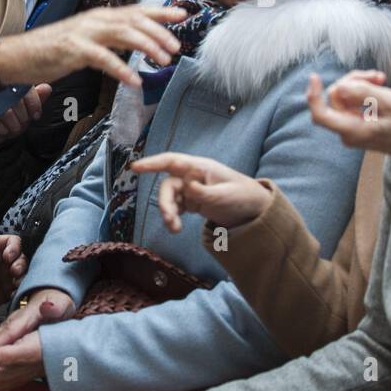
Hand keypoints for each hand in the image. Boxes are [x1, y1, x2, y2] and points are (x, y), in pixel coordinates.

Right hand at [0, 5, 185, 88]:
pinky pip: (103, 57)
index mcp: (100, 17)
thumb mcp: (87, 39)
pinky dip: (121, 68)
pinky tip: (133, 79)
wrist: (18, 55)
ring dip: (147, 46)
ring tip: (163, 60)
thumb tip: (136, 42)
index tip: (183, 14)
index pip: (136, 11)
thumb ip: (110, 38)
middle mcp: (94, 20)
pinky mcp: (73, 49)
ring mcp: (84, 33)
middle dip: (159, 31)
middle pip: (134, 20)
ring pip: (123, 33)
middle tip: (176, 46)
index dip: (160, 13)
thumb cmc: (53, 49)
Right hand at [0, 82, 51, 143]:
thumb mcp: (26, 110)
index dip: (33, 103)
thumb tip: (47, 88)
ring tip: (13, 127)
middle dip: (24, 116)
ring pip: (7, 111)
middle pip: (17, 99)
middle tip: (22, 121)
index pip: (26, 87)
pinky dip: (3, 129)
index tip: (36, 114)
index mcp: (11, 83)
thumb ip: (37, 98)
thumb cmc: (10, 119)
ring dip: (14, 124)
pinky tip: (4, 129)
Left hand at [0, 233, 27, 307]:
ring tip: (15, 284)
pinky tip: (13, 292)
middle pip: (22, 256)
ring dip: (22, 276)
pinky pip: (22, 286)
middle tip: (14, 271)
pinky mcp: (12, 289)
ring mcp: (10, 275)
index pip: (13, 242)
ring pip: (25, 271)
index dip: (14, 248)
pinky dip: (21, 289)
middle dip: (20, 263)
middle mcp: (5, 261)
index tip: (8, 256)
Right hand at [132, 152, 270, 230]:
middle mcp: (193, 176)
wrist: (256, 210)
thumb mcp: (226, 196)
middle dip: (165, 203)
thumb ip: (204, 193)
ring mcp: (192, 189)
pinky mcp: (193, 202)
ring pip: (170, 198)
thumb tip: (187, 187)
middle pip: (168, 185)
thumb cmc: (244, 197)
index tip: (135, 168)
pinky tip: (176, 227)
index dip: (152, 163)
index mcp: (201, 168)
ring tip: (175, 229)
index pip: (172, 161)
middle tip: (170, 221)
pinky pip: (176, 208)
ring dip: (169, 213)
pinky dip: (174, 217)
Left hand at [306, 69, 390, 165]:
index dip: (313, 95)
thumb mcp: (390, 102)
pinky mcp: (357, 124)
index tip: (315, 76)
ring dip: (360, 83)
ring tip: (381, 79)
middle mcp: (347, 131)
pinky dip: (363, 91)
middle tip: (377, 76)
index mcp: (352, 130)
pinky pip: (352, 103)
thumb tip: (341, 86)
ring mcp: (351, 128)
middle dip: (353, 81)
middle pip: (336, 97)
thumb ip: (364, 93)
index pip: (320, 115)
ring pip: (344, 97)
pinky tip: (379, 85)